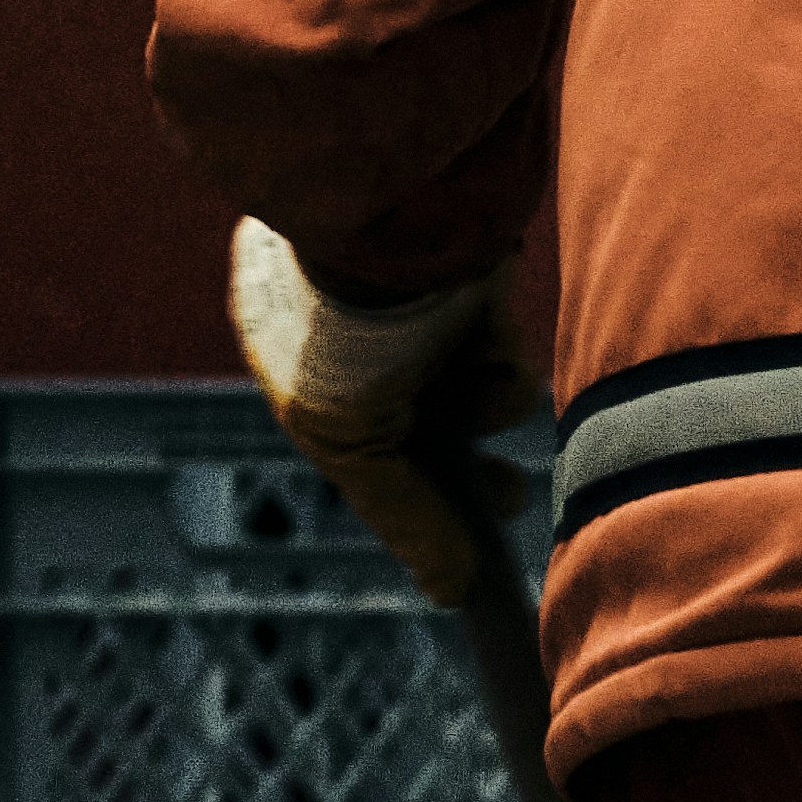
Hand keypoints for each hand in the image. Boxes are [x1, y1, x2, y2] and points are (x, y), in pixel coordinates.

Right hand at [228, 222, 503, 611]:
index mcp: (293, 364)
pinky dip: (507, 363)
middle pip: (424, 425)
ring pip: (470, 388)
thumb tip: (450, 591)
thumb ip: (403, 516)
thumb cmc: (345, 327)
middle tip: (508, 497)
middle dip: (471, 471)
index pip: (359, 450)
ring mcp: (414, 303)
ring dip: (490, 409)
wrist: (395, 210)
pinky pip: (500, 343)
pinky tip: (501, 354)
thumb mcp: (356, 442)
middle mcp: (352, 333)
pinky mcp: (473, 276)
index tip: (463, 541)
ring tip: (494, 399)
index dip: (410, 498)